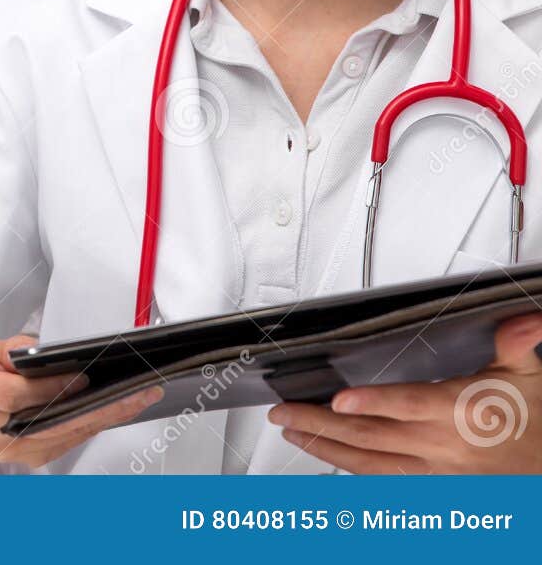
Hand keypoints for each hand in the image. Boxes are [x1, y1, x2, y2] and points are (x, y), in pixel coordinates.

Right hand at [0, 336, 163, 467]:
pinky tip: (116, 412)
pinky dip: (92, 427)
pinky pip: (67, 444)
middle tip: (131, 394)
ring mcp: (10, 449)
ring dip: (103, 418)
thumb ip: (17, 348)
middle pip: (48, 423)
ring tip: (136, 399)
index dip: (49, 389)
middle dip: (94, 408)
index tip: (82, 378)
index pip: (14, 395)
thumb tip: (52, 355)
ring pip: (63, 437)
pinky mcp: (29, 459)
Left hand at [271, 312, 541, 472]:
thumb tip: (525, 316)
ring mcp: (432, 468)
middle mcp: (441, 444)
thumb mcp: (524, 374)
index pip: (409, 405)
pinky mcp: (428, 482)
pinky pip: (381, 477)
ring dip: (325, 446)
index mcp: (460, 412)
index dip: (373, 403)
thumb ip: (514, 342)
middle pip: (372, 435)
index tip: (338, 398)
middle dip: (321, 424)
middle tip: (283, 412)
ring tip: (290, 430)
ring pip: (369, 461)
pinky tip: (324, 453)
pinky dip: (348, 466)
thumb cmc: (528, 419)